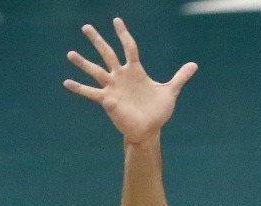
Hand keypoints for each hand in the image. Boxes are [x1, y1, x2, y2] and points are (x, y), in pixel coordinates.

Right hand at [63, 18, 196, 142]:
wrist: (149, 130)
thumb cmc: (157, 111)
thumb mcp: (170, 91)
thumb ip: (180, 77)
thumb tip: (194, 64)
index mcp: (135, 71)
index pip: (129, 47)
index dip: (124, 34)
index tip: (116, 20)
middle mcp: (121, 76)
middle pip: (108, 53)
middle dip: (98, 40)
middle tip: (86, 26)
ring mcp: (113, 87)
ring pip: (96, 71)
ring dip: (83, 63)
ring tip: (70, 53)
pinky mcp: (108, 100)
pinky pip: (91, 93)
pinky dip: (79, 88)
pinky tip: (66, 82)